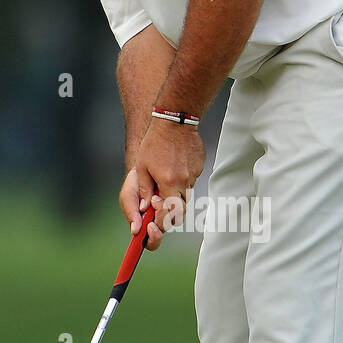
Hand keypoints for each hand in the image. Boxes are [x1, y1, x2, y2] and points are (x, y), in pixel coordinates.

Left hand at [120, 120, 205, 247]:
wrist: (175, 120)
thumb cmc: (155, 142)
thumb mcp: (143, 167)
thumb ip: (145, 190)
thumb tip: (145, 209)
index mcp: (169, 183)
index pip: (170, 213)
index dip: (163, 221)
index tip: (155, 222)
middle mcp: (184, 182)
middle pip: (180, 208)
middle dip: (170, 211)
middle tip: (159, 206)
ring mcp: (194, 174)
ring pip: (185, 194)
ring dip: (175, 192)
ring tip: (164, 175)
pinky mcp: (199, 167)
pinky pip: (190, 180)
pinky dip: (182, 179)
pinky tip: (174, 164)